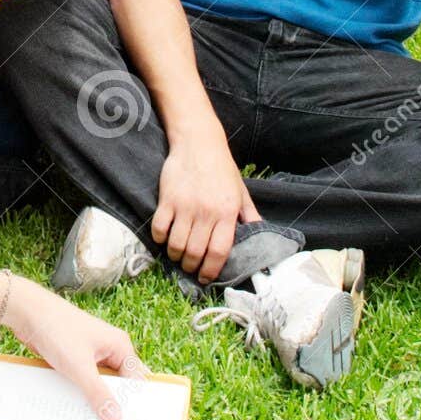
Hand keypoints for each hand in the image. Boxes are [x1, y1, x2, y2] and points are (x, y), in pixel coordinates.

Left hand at [2, 276, 143, 419]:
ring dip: (96, 398)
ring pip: (100, 382)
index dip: (132, 401)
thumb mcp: (80, 367)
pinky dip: (82, 392)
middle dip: (114, 402)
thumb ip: (98, 393)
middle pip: (118, 382)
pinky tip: (76, 407)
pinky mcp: (76, 357)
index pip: (135, 379)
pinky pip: (84, 379)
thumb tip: (116, 416)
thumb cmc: (58, 330)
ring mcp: (92, 353)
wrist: (28, 314)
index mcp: (119, 345)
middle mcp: (109, 348)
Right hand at [151, 131, 260, 283]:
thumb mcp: (241, 191)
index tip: (207, 277)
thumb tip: (260, 233)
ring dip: (176, 256)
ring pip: (176, 245)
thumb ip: (249, 215)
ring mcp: (185, 206)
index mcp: (227, 212)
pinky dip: (161, 239)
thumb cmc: (222, 168)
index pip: (219, 252)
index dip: (212, 270)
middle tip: (191, 267)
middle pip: (195, 253)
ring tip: (179, 255)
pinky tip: (165, 238)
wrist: (199, 143)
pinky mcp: (167, 200)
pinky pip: (159, 229)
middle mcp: (207, 212)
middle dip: (192, 267)